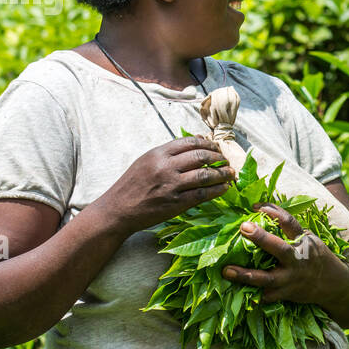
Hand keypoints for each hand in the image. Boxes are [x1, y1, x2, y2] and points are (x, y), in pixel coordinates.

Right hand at [97, 136, 233, 235]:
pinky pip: (202, 194)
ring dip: (222, 174)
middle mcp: (165, 167)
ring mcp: (171, 186)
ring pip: (205, 175)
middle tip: (227, 161)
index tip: (217, 148)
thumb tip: (197, 139)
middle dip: (219, 158)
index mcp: (158, 154)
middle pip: (201, 156)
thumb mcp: (147, 161)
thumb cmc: (133, 184)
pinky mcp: (175, 203)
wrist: (117, 209)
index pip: (190, 142)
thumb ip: (170, 152)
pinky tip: (224, 188)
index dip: (208, 144)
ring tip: (231, 174)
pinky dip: (216, 190)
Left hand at [221, 202, 348, 305]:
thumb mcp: (307, 238)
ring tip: (226, 270)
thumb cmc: (315, 256)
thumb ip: (288, 229)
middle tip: (243, 227)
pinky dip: (252, 295)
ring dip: (246, 275)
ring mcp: (291, 279)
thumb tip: (260, 210)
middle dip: (261, 238)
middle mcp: (298, 260)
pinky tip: (235, 292)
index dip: (273, 212)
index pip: (289, 222)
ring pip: (267, 279)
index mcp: (304, 242)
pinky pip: (267, 296)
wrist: (334, 285)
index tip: (256, 206)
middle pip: (279, 248)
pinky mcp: (286, 295)